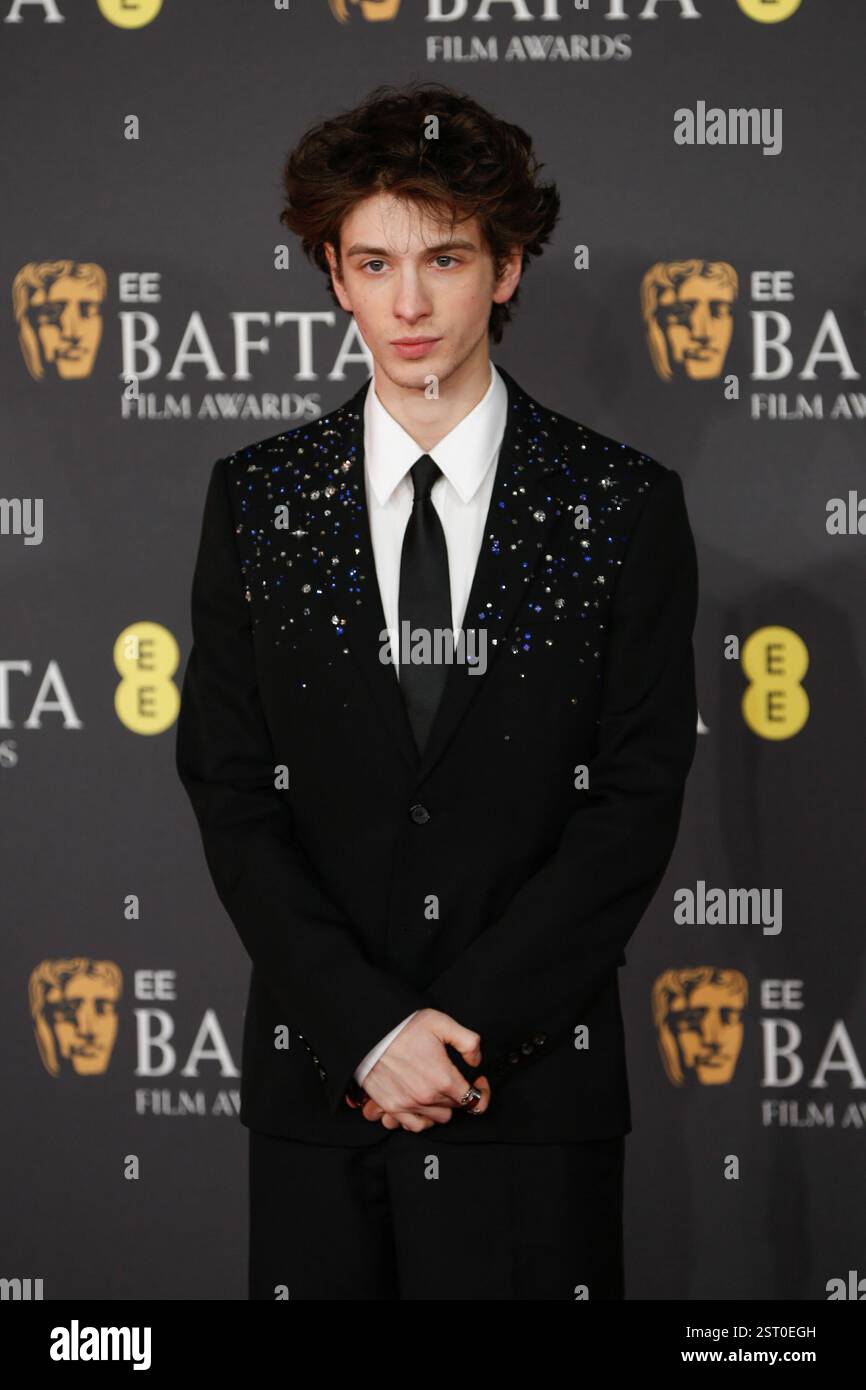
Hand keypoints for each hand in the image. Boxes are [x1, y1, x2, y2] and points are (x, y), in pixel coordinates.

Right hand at [351, 1008, 491, 1130]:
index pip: (473, 1099)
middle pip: (455, 1108)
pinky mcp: (392, 1107)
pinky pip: (415, 1126)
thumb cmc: (404, 1026)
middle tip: (454, 1079)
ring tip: (437, 1089)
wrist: (371, 1031)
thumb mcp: (442, 1023)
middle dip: (458, 1094)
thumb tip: (476, 1061)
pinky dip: (422, 1119)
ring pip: (438, 1118)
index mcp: (443, 1078)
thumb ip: (468, 1042)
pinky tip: (423, 1105)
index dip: (480, 1090)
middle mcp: (427, 1096)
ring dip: (441, 1106)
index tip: (478, 1081)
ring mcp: (409, 1104)